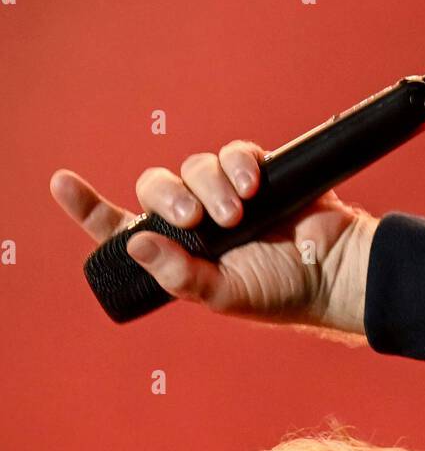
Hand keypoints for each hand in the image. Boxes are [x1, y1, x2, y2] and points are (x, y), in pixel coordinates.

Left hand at [49, 140, 379, 335]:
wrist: (334, 271)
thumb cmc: (282, 293)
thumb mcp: (223, 296)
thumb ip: (178, 275)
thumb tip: (134, 242)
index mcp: (180, 256)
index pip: (124, 229)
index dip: (91, 209)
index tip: (63, 184)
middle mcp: (197, 224)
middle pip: (156, 187)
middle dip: (169, 198)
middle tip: (193, 218)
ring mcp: (224, 196)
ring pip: (193, 167)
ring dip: (210, 186)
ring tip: (238, 212)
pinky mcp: (255, 173)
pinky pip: (232, 153)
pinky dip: (238, 164)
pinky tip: (252, 186)